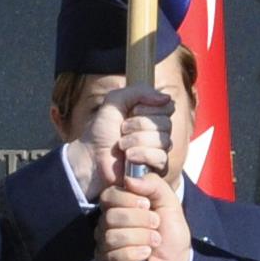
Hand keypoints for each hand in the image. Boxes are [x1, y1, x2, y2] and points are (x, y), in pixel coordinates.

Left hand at [69, 85, 173, 201]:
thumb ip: (140, 91)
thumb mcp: (115, 100)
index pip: (168, 107)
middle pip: (166, 124)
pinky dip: (143, 155)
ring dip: (137, 140)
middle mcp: (157, 131)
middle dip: (140, 125)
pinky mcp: (155, 169)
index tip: (133, 111)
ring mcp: (157, 151)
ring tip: (121, 145)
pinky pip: (161, 158)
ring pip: (164, 141)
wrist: (92, 157)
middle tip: (122, 129)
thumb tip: (166, 98)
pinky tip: (129, 157)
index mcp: (151, 114)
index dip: (150, 108)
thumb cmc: (101, 131)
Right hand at [96, 172, 192, 260]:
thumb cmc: (171, 234)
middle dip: (140, 220)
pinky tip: (146, 254)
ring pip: (112, 237)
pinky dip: (134, 254)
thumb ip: (153, 184)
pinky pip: (113, 257)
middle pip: (111, 217)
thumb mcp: (169, 203)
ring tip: (154, 241)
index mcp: (118, 208)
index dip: (128, 199)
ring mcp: (104, 248)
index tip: (148, 204)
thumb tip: (129, 180)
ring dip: (140, 237)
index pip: (108, 196)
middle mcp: (106, 227)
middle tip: (156, 225)